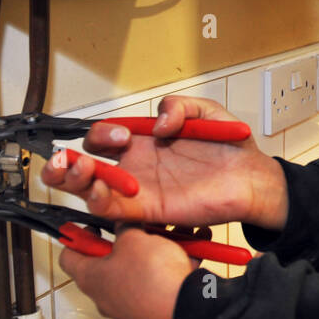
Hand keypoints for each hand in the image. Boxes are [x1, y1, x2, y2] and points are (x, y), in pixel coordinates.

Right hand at [41, 95, 288, 229]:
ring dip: (73, 181)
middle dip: (67, 161)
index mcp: (143, 141)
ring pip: (89, 189)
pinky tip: (99, 192)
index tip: (125, 135)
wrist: (251, 178)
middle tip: (77, 159)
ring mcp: (138, 190)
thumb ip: (180, 107)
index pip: (103, 136)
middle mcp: (134, 166)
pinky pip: (112, 210)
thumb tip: (160, 123)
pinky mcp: (148, 211)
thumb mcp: (207, 112)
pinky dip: (98, 201)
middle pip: (83, 164)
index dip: (102, 133)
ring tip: (80, 171)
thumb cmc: (229, 147)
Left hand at [58, 226, 196, 318]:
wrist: (183, 310)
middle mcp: (104, 296)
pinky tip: (183, 258)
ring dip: (149, 256)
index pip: (68, 255)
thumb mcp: (135, 238)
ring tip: (166, 244)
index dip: (78, 237)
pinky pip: (155, 284)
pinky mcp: (149, 311)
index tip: (91, 227)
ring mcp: (127, 306)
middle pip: (105, 263)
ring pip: (134, 273)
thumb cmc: (152, 280)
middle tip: (134, 232)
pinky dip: (167, 270)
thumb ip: (126, 226)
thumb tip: (124, 222)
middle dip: (123, 244)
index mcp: (90, 277)